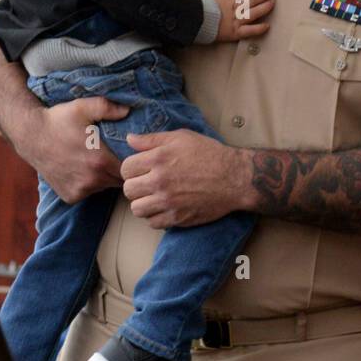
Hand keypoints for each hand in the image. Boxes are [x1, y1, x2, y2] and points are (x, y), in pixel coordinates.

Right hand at [20, 97, 126, 202]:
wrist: (29, 135)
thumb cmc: (59, 119)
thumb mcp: (84, 107)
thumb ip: (108, 108)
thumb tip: (129, 110)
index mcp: (100, 162)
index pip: (130, 170)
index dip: (133, 162)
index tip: (129, 153)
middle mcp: (92, 181)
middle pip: (120, 181)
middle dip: (121, 170)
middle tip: (114, 155)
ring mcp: (80, 190)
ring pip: (105, 187)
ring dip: (106, 178)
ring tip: (98, 162)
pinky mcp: (70, 197)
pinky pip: (89, 192)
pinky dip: (90, 185)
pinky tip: (84, 170)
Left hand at [120, 129, 250, 228]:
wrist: (235, 178)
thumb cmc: (210, 154)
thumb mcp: (182, 138)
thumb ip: (153, 139)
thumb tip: (129, 139)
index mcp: (159, 159)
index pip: (126, 168)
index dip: (132, 168)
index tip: (142, 169)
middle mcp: (160, 181)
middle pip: (128, 190)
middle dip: (136, 186)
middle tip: (149, 183)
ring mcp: (168, 202)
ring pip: (137, 209)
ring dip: (143, 203)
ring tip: (155, 197)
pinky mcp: (177, 217)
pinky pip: (152, 223)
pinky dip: (156, 216)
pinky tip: (166, 207)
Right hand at [208, 0, 274, 41]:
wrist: (195, 22)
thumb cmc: (204, 7)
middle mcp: (235, 8)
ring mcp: (236, 20)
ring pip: (253, 13)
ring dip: (264, 7)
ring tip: (273, 3)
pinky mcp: (235, 32)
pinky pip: (249, 31)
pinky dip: (258, 29)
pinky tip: (267, 26)